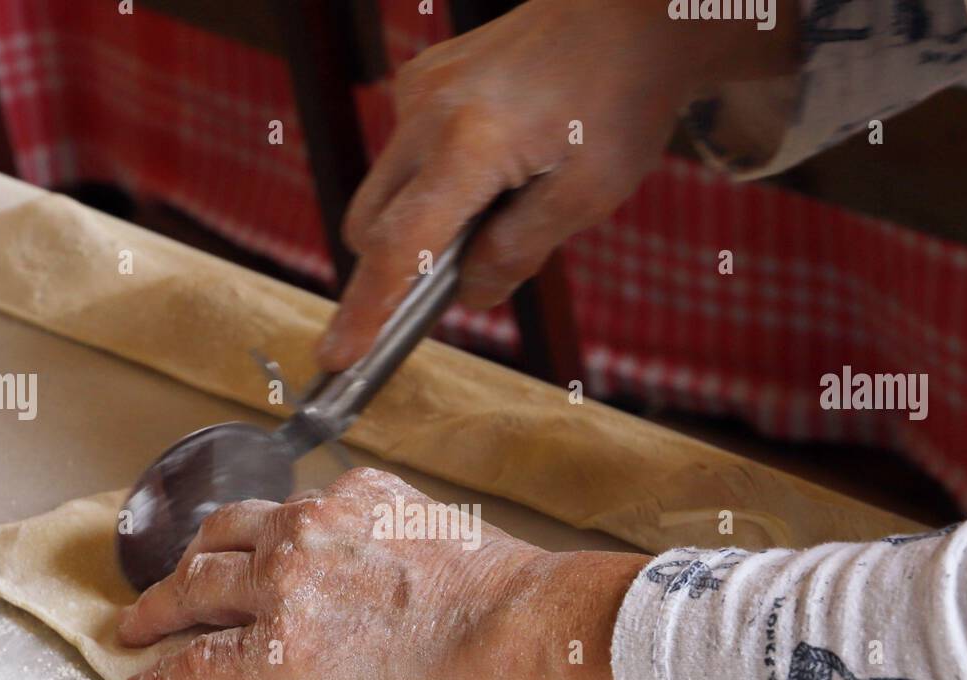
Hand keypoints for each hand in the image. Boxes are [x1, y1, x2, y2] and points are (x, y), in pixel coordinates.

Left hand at [119, 468, 648, 679]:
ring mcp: (284, 582)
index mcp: (356, 498)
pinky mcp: (275, 645)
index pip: (292, 514)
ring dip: (159, 607)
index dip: (265, 539)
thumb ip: (405, 558)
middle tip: (174, 580)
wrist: (507, 626)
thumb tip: (407, 603)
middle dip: (193, 557)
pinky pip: (200, 658)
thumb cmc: (503, 598)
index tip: (256, 555)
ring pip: (197, 585)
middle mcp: (309, 527)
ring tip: (135, 627)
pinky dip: (164, 672)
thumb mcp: (448, 544)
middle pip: (225, 534)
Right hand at [316, 0, 799, 370]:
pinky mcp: (422, 77)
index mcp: (470, 144)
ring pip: (385, 192)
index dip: (367, 311)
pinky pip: (406, 155)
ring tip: (499, 203)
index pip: (400, 248)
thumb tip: (467, 296)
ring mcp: (417, 90)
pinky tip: (496, 165)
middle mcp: (425, 112)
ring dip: (421, 223)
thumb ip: (519, 252)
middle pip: (370, 225)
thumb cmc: (620, 99)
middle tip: (467, 270)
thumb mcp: (589, 195)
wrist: (628, 12)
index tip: (338, 357)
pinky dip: (433, 184)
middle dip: (397, 266)